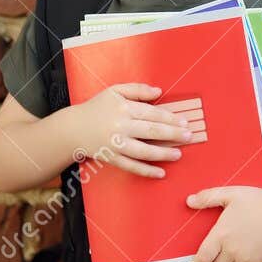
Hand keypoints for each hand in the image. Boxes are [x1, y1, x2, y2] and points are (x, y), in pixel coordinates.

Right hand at [71, 82, 193, 178]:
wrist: (73, 128)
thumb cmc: (97, 107)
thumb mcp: (115, 91)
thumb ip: (137, 89)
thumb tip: (159, 91)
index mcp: (123, 108)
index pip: (152, 113)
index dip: (170, 118)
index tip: (184, 122)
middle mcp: (120, 126)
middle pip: (151, 131)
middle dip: (173, 134)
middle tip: (189, 136)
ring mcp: (116, 144)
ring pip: (143, 151)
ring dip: (163, 153)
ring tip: (178, 154)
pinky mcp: (112, 158)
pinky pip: (131, 166)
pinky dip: (146, 171)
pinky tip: (161, 172)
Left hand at [186, 186, 261, 261]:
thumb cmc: (259, 201)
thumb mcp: (231, 194)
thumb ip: (208, 197)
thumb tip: (190, 201)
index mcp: (221, 235)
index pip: (202, 259)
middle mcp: (232, 251)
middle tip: (218, 254)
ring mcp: (247, 258)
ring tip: (232, 255)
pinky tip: (247, 255)